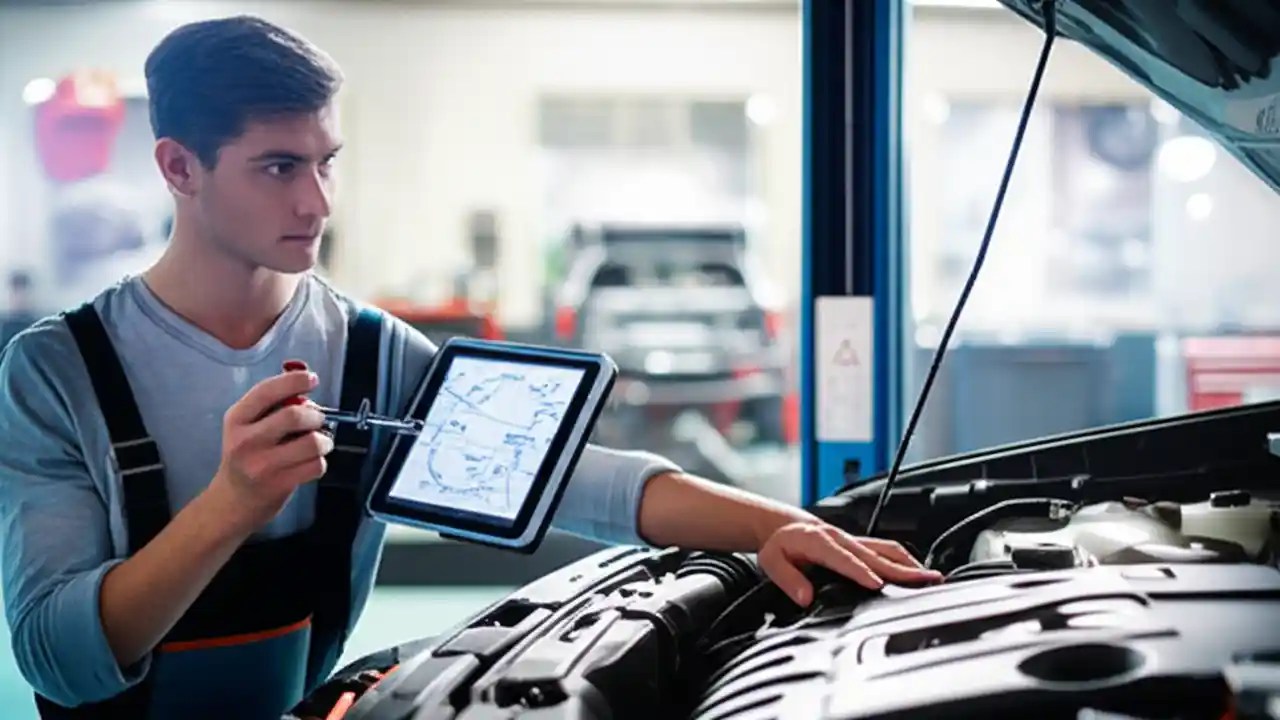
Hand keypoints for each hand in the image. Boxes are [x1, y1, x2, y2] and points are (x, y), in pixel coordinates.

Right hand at [208, 361, 333, 532]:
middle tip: (317, 421)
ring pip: (311, 442)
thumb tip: (306, 379)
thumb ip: (273, 404)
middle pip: (294, 415)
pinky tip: (311, 462)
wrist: (232, 502)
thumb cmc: (245, 456)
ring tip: (320, 443)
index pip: (267, 391)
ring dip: (324, 440)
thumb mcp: (246, 426)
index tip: (313, 379)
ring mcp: (262, 464)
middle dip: (315, 415)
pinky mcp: (279, 485)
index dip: (294, 380)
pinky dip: (321, 461)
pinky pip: (316, 465)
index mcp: (237, 419)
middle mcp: (246, 440)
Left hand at [757, 520, 942, 605]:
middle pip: (876, 555)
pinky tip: (917, 572)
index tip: (876, 584)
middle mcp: (841, 539)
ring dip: (909, 564)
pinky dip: (904, 561)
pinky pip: (886, 550)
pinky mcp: (860, 544)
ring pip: (886, 550)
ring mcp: (853, 540)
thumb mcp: (771, 562)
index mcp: (819, 541)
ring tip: (931, 578)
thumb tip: (804, 597)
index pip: (844, 559)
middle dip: (901, 569)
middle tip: (926, 580)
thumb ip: (787, 579)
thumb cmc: (780, 545)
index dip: (860, 572)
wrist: (783, 527)